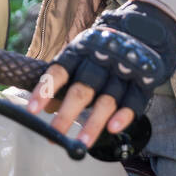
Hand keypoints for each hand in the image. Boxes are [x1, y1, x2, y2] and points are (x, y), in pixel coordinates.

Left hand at [25, 0, 175, 148]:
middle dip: (67, 113)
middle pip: (83, 88)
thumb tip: (45, 107)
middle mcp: (101, 59)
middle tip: (55, 134)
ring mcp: (123, 69)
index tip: (32, 111)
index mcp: (80, 51)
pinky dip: (123, 116)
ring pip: (107, 99)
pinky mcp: (143, 80)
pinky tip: (112, 130)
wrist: (143, 31)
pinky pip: (133, 101)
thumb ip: (62, 82)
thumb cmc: (100, 51)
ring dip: (93, 123)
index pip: (59, 71)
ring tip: (81, 144)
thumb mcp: (79, 57)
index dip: (45, 90)